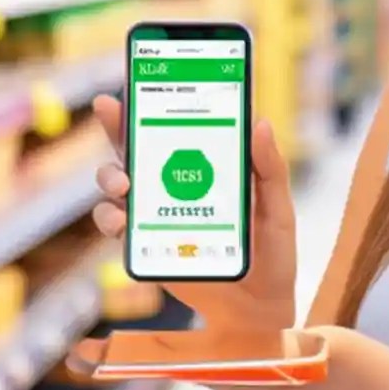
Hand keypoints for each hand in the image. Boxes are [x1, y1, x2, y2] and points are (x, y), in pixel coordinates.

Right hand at [88, 95, 296, 331]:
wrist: (261, 311)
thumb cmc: (273, 253)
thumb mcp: (278, 208)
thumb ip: (270, 168)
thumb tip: (259, 122)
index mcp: (207, 167)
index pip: (174, 127)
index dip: (150, 102)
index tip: (133, 78)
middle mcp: (174, 186)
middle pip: (134, 149)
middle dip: (115, 127)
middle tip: (111, 112)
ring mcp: (158, 215)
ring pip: (117, 186)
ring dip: (110, 177)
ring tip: (123, 183)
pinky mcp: (148, 247)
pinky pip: (118, 228)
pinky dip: (112, 220)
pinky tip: (121, 220)